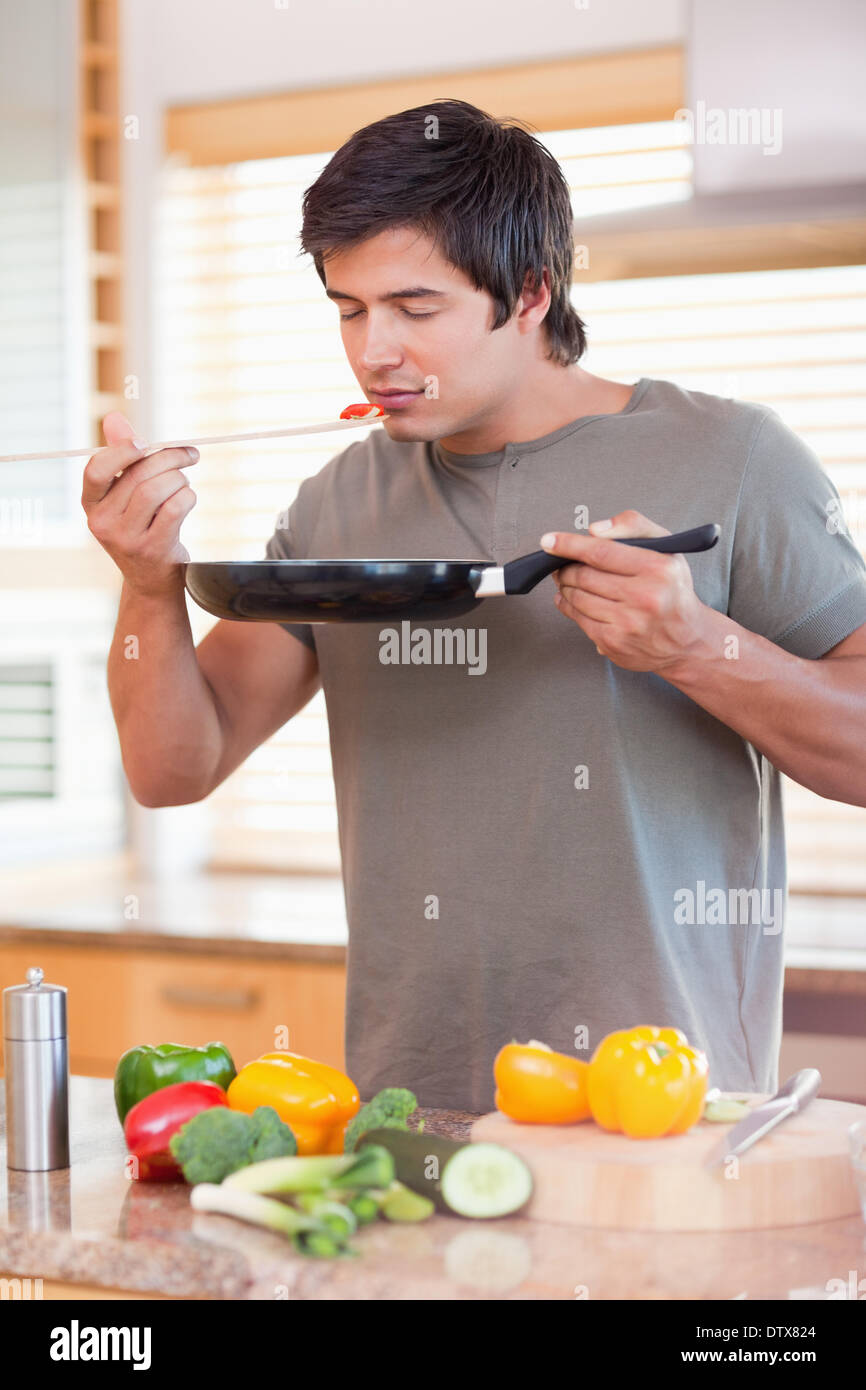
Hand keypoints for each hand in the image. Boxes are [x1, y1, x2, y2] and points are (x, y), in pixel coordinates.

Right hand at [82, 411, 198, 596]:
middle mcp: (102, 522)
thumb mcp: (125, 496)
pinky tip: (188, 499)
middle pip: (136, 475)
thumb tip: (113, 418)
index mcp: (91, 504)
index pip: (96, 470)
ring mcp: (126, 538)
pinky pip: (174, 509)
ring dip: (179, 478)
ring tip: (184, 483)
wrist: (151, 581)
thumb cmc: (141, 527)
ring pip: (156, 489)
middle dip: (168, 458)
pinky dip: (187, 497)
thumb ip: (121, 457)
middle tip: (188, 455)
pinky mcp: (153, 549)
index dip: (121, 451)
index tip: (144, 443)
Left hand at [540, 509, 705, 672]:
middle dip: (566, 568)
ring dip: (566, 587)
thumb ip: (633, 526)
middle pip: (584, 576)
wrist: (687, 641)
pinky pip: (579, 619)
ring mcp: (628, 624)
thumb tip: (594, 531)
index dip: (569, 545)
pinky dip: (569, 606)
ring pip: (578, 598)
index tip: (548, 541)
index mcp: (658, 569)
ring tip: (569, 581)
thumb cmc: (672, 588)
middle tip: (562, 565)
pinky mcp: (614, 643)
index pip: (601, 552)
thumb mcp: (666, 547)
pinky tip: (572, 599)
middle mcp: (645, 598)